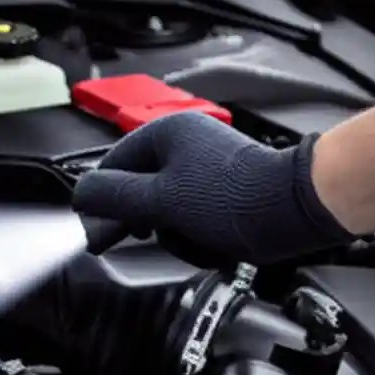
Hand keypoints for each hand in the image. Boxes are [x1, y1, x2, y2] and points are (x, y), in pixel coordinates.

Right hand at [71, 112, 353, 263]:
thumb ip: (113, 198)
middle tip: (133, 238)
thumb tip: (81, 195)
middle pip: (136, 186)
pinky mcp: (222, 189)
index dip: (99, 200)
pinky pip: (188, 213)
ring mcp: (204, 166)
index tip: (94, 230)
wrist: (294, 211)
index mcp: (165, 132)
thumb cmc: (234, 199)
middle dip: (139, 218)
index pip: (111, 165)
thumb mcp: (159, 200)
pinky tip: (206, 242)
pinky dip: (191, 231)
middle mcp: (184, 143)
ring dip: (168, 229)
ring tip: (188, 239)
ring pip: (162, 204)